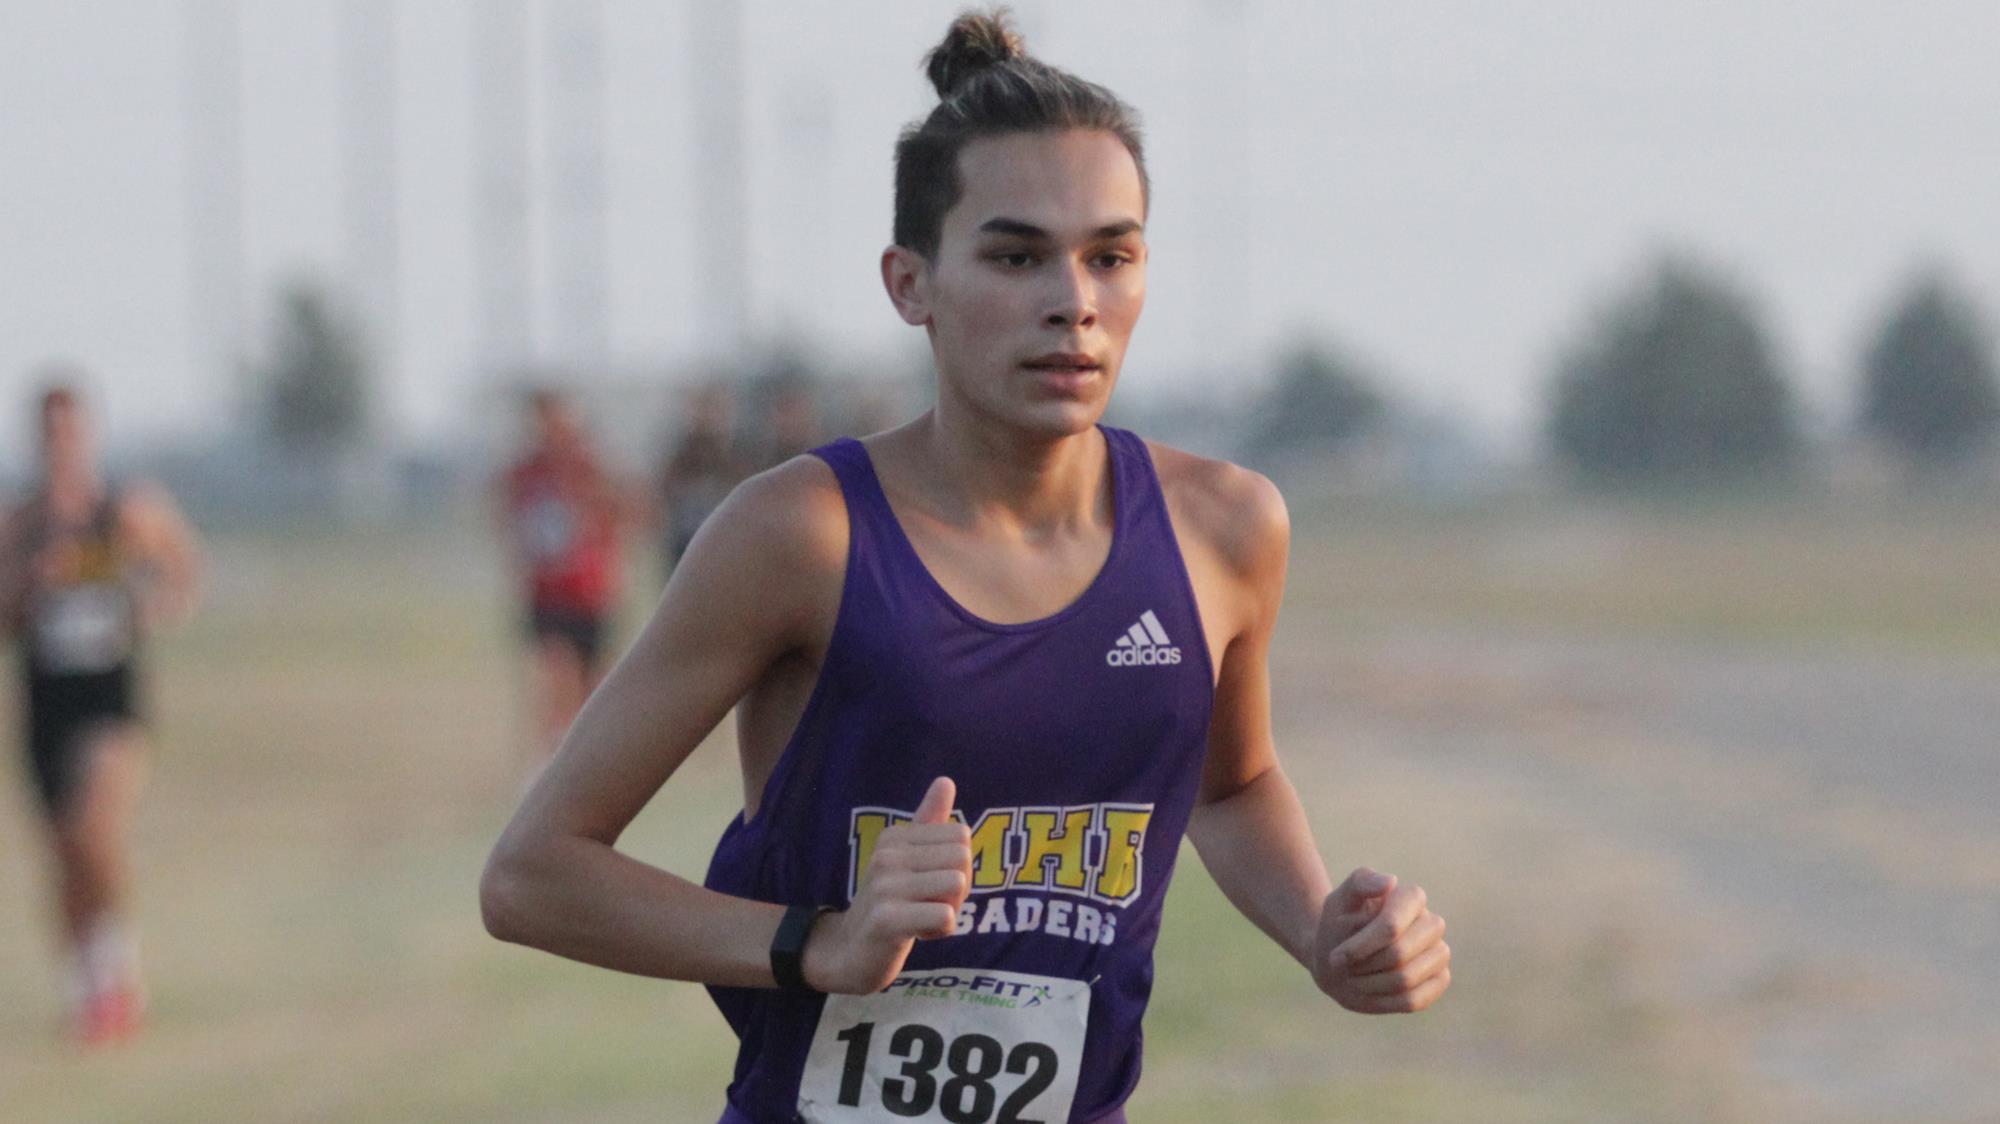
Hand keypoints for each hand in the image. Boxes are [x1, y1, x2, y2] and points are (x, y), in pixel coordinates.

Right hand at [803, 776, 971, 994]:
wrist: (847, 952)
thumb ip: (927, 821)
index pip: (961, 837)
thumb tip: (946, 780)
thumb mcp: (905, 858)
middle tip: (928, 904)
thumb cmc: (888, 903)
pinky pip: (945, 916)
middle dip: (958, 889)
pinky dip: (941, 930)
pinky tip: (916, 934)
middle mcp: (888, 855)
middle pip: (963, 859)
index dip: (955, 866)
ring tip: (921, 918)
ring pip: (957, 885)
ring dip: (949, 910)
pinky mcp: (887, 919)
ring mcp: (885, 886)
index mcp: (895, 837)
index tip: (928, 885)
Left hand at [1311, 867, 1450, 1013]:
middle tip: (1343, 965)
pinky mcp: (1440, 978)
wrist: (1338, 957)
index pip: (1391, 926)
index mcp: (1411, 897)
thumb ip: (1360, 883)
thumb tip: (1390, 882)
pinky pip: (1416, 999)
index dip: (1361, 946)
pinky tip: (1372, 989)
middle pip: (1399, 954)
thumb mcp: (1338, 901)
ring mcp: (1439, 951)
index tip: (1336, 955)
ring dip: (1370, 983)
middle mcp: (1432, 923)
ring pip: (1406, 979)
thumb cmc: (1339, 926)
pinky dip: (1385, 1000)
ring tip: (1355, 976)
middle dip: (1364, 964)